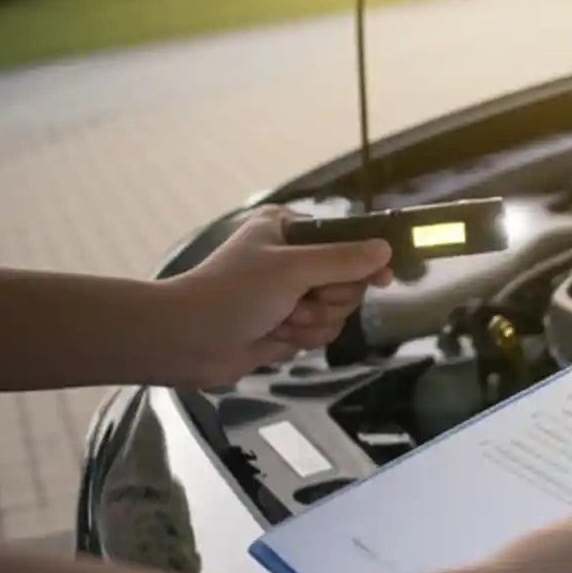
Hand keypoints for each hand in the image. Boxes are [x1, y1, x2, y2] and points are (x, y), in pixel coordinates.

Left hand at [165, 206, 391, 385]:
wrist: (186, 341)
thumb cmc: (233, 293)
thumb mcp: (291, 269)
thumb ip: (342, 260)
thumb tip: (385, 249)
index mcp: (289, 231)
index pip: (348, 240)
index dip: (367, 262)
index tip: (382, 280)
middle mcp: (294, 259)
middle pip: (349, 281)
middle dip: (327, 299)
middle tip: (300, 302)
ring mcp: (292, 294)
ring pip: (338, 311)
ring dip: (311, 322)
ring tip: (280, 321)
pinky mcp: (288, 325)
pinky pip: (321, 332)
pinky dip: (301, 338)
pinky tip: (274, 336)